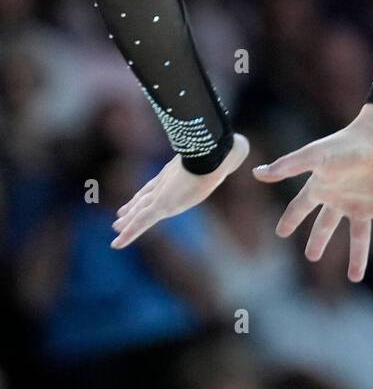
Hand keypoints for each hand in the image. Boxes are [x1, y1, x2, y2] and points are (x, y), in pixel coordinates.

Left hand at [110, 133, 249, 248]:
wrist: (216, 154)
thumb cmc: (223, 152)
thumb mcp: (224, 152)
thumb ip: (229, 150)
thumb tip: (241, 145)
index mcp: (176, 175)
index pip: (155, 187)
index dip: (144, 196)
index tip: (134, 202)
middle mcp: (166, 185)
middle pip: (145, 199)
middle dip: (133, 208)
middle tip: (118, 217)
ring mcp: (163, 194)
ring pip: (140, 213)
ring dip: (128, 224)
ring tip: (116, 231)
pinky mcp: (162, 204)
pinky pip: (141, 223)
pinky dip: (129, 234)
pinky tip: (117, 243)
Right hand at [253, 104, 372, 282]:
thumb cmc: (347, 143)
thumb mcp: (314, 157)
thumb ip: (287, 166)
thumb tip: (257, 173)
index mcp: (323, 187)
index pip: (301, 207)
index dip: (291, 219)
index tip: (281, 232)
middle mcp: (342, 199)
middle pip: (327, 225)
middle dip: (319, 240)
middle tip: (312, 257)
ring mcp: (365, 204)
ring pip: (359, 236)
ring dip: (358, 257)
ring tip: (355, 277)